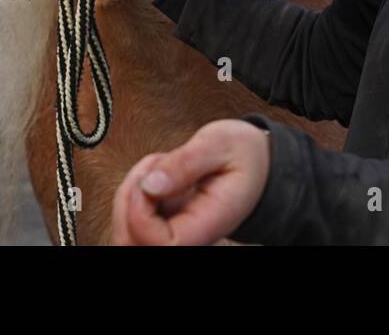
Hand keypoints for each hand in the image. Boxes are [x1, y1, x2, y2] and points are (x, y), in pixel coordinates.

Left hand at [111, 119, 271, 244]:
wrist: (260, 165)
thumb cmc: (244, 154)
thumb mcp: (219, 144)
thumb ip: (185, 163)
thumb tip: (149, 184)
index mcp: (209, 225)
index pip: (161, 243)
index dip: (140, 213)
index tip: (148, 178)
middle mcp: (192, 239)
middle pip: (134, 244)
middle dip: (127, 202)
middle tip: (152, 165)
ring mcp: (177, 235)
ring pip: (129, 235)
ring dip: (128, 197)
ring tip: (156, 166)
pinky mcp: (166, 226)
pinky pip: (133, 223)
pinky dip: (132, 197)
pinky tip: (153, 174)